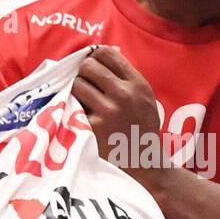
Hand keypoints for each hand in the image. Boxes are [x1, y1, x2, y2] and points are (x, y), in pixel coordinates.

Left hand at [72, 46, 165, 188]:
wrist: (144, 165)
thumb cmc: (142, 130)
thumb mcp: (146, 99)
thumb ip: (127, 79)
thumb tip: (101, 56)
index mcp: (138, 84)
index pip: (108, 53)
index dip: (95, 57)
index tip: (92, 66)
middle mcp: (124, 94)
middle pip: (89, 66)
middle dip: (83, 74)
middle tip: (85, 85)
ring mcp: (108, 111)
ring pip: (78, 84)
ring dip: (77, 91)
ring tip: (84, 102)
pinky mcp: (93, 127)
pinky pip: (74, 107)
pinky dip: (75, 110)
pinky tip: (82, 118)